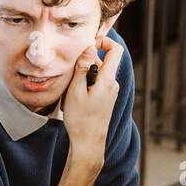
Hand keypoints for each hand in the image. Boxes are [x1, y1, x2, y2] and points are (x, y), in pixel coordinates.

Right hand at [61, 30, 122, 166]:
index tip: (88, 44)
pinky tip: (74, 97)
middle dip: (87, 61)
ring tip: (70, 88)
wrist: (88, 144)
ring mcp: (111, 93)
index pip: (115, 50)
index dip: (103, 41)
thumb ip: (82, 68)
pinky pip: (97, 84)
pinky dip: (86, 84)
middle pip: (103, 62)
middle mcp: (113, 84)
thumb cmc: (80, 119)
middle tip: (71, 70)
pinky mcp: (106, 100)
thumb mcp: (76, 91)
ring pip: (98, 74)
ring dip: (84, 75)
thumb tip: (90, 48)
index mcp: (108, 80)